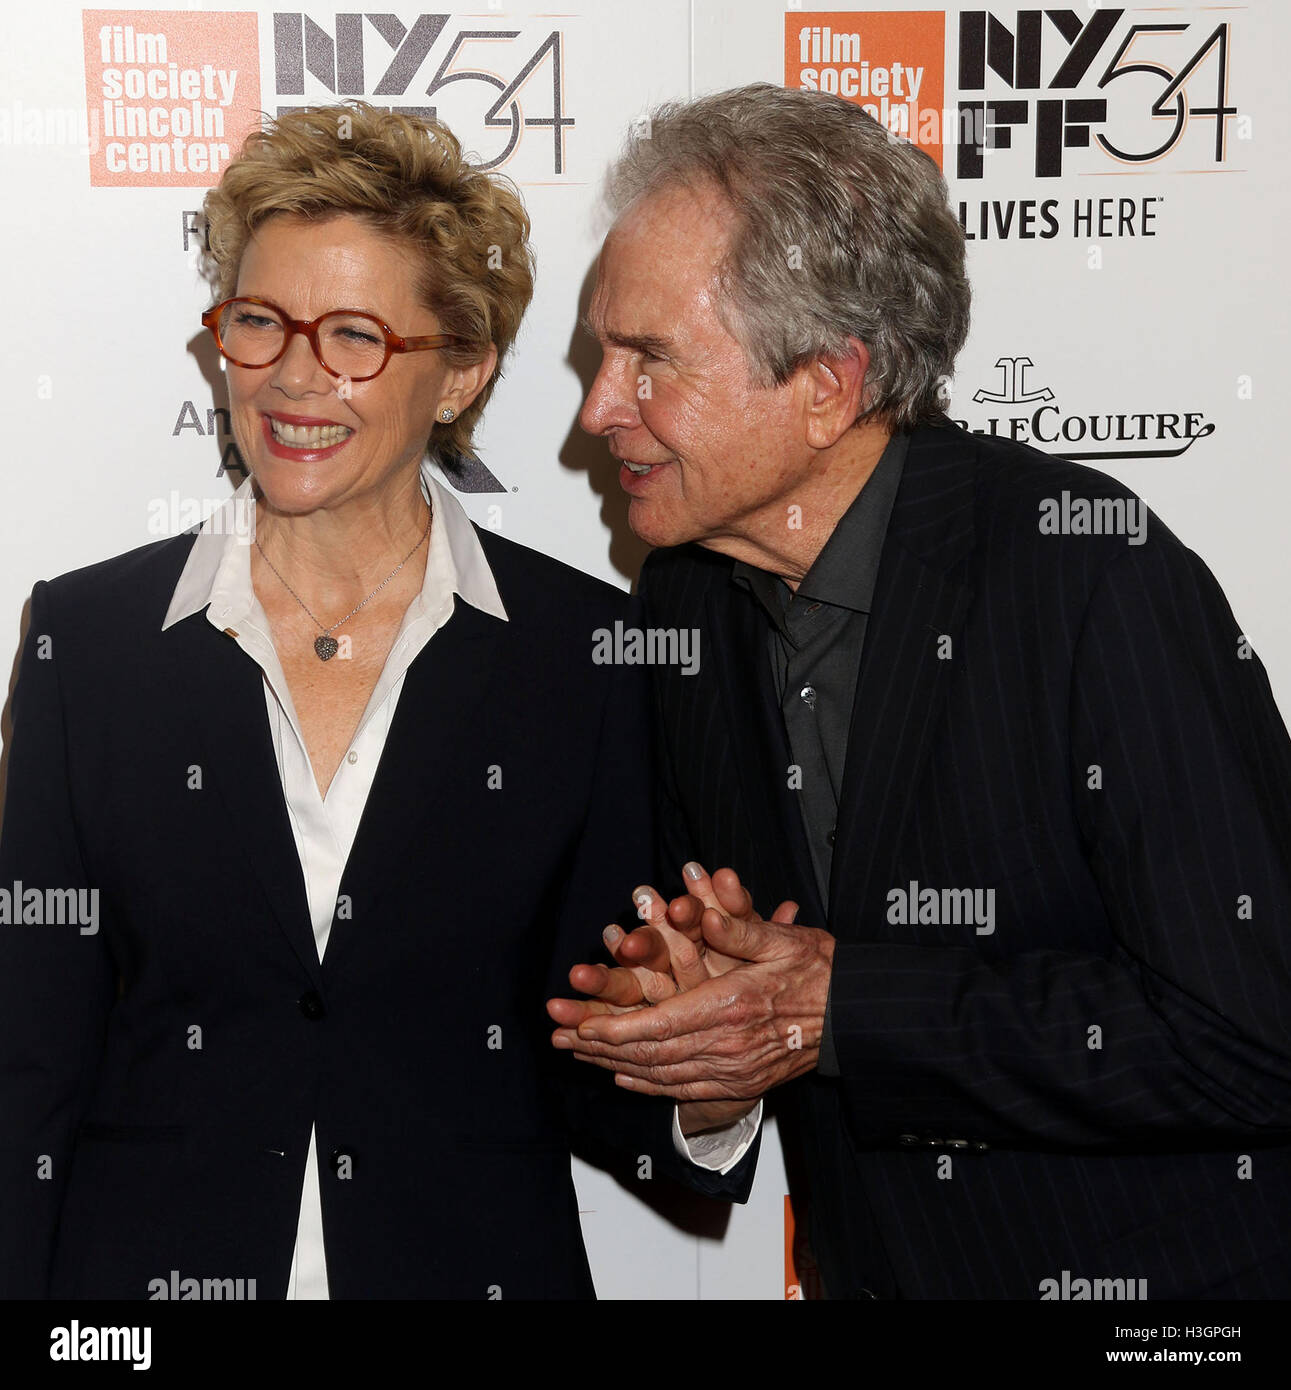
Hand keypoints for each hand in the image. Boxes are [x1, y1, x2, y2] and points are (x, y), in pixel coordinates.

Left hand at [552, 866, 832, 1102]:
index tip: (580, 1026)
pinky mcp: (743, 1082)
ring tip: (578, 1056)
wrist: (852, 1015)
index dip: (616, 1029)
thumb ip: (739, 927)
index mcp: (733, 1006)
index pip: (661, 1024)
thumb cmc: (816, 969)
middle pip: (652, 1054)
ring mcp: (736, 1069)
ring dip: (616, 1067)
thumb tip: (705, 914)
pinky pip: (687, 1090)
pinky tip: (625, 1079)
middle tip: (560, 1038)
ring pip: (664, 1076)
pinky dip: (651, 1086)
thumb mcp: (781, 938)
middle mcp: (730, 1045)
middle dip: (601, 1048)